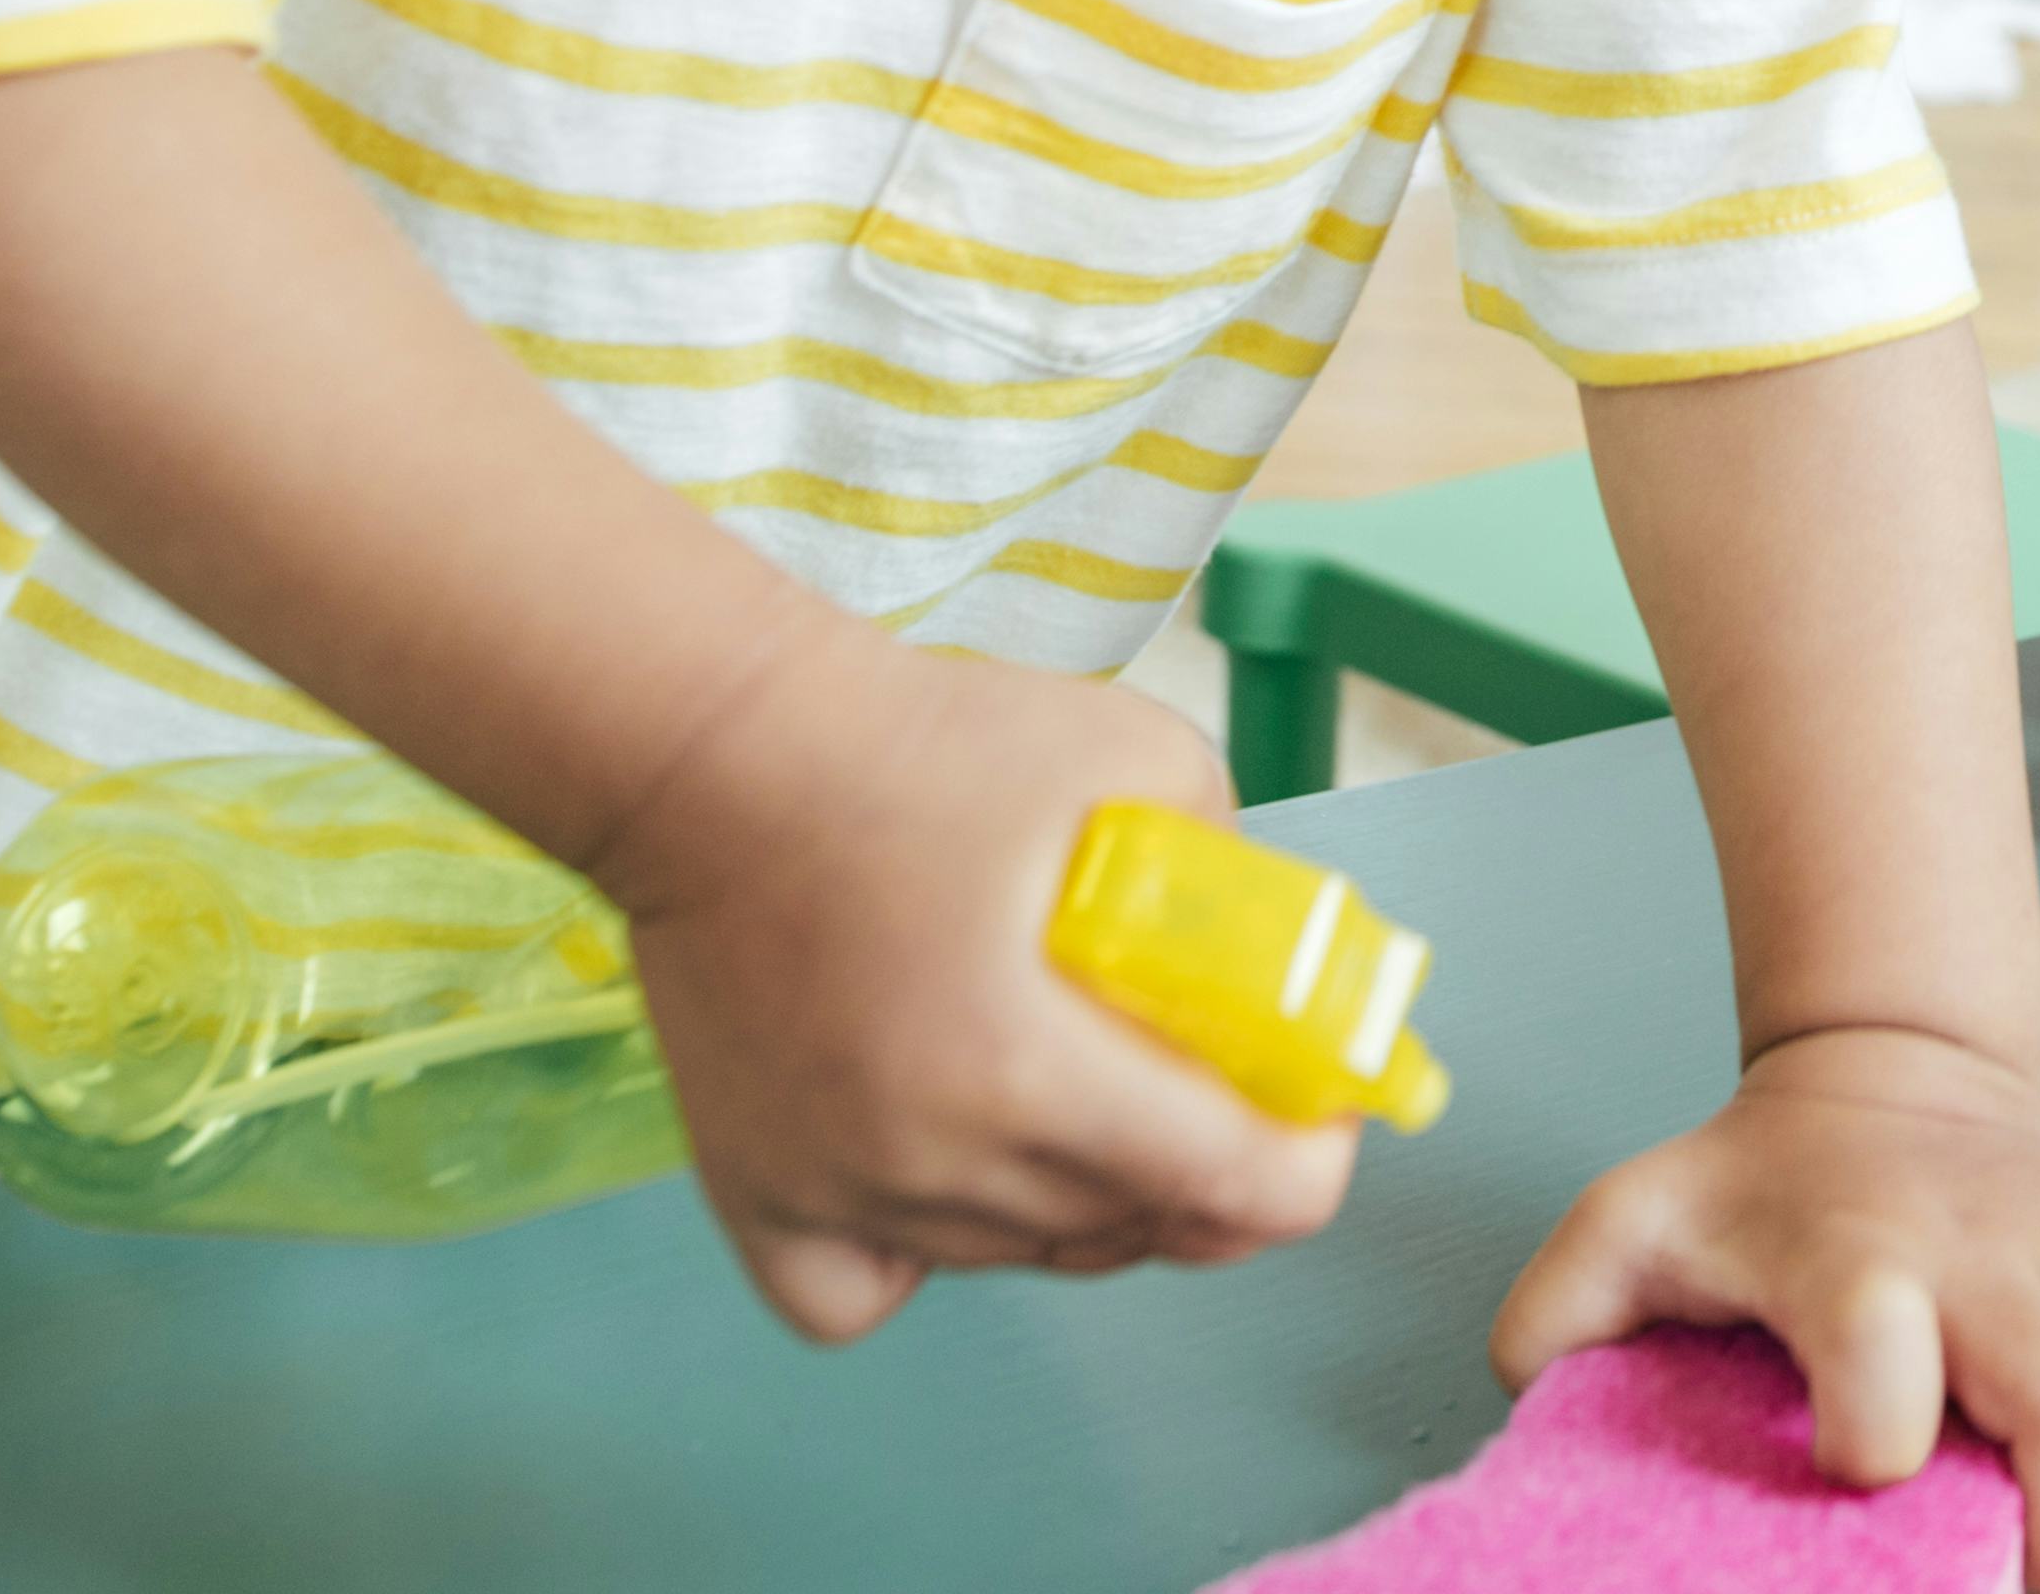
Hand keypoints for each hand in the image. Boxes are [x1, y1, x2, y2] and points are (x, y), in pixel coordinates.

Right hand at [591, 620, 1358, 1340]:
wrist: (721, 753)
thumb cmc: (922, 745)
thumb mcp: (1135, 757)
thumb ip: (1231, 864)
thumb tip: (1282, 949)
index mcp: (1032, 1064)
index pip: (1231, 1187)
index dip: (1304, 1163)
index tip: (1317, 1117)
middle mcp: (935, 1156)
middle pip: (1132, 1227)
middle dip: (1200, 1169)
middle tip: (1207, 1089)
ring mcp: (837, 1188)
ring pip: (1017, 1256)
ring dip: (1075, 1199)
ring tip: (1076, 1095)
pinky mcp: (754, 1192)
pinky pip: (862, 1294)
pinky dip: (918, 1257)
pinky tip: (946, 1175)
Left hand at [1492, 1023, 2039, 1593]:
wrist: (1886, 1069)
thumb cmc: (1756, 1183)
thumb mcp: (1630, 1226)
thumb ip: (1559, 1317)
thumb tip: (1526, 1396)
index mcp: (1848, 1253)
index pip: (1879, 1348)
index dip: (1874, 1440)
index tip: (1856, 1479)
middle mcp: (1981, 1244)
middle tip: (2036, 1586)